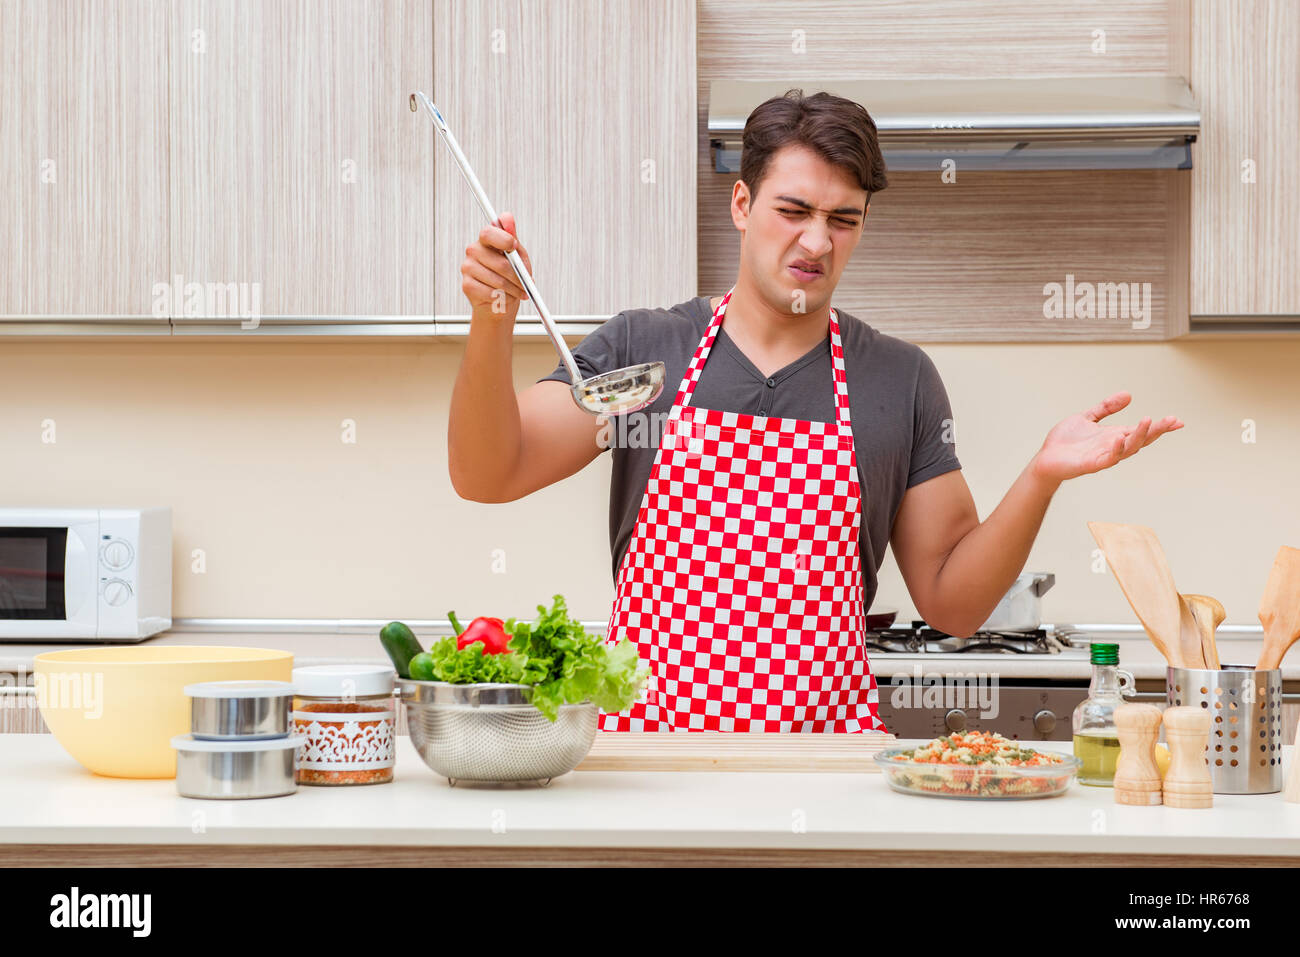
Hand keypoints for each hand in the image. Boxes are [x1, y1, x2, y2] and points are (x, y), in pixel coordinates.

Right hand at [460, 211, 532, 319]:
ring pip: (498, 280)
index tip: (515, 246)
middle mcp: (474, 251)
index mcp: (486, 241)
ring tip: (519, 292)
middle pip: (499, 263)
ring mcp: (468, 268)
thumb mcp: (518, 257)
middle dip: (518, 276)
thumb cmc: (511, 277)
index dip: (503, 238)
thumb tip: (507, 217)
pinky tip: (504, 298)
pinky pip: (490, 292)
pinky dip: (502, 298)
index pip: (488, 233)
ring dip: (513, 289)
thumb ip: (513, 239)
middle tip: (527, 284)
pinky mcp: (467, 285)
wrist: (500, 302)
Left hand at [1030, 392, 1182, 484]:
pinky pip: (1107, 459)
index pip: (1142, 430)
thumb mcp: (1087, 417)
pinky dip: (1115, 449)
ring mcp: (1104, 456)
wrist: (1045, 458)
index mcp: (1115, 436)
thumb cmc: (1065, 441)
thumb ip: (1106, 407)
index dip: (1160, 426)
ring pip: (1128, 449)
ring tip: (1149, 420)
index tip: (1178, 420)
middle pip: (1141, 439)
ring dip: (1140, 436)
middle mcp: (1113, 447)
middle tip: (1172, 420)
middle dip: (1157, 430)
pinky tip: (1120, 438)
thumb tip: (1128, 395)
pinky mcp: (1091, 465)